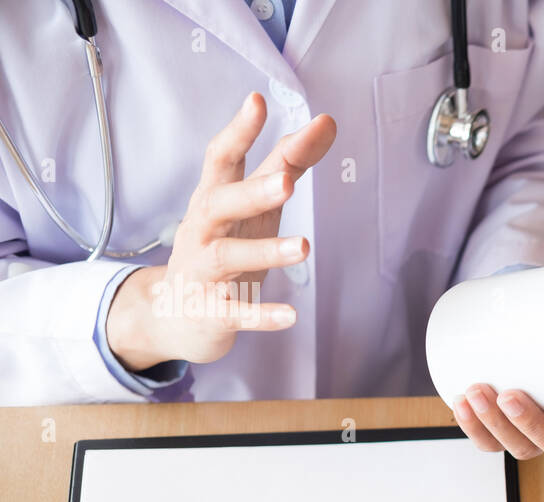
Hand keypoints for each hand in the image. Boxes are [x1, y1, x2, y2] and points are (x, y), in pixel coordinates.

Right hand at [106, 92, 336, 370]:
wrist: (176, 314)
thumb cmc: (224, 246)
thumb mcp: (255, 206)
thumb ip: (287, 164)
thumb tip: (326, 122)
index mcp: (213, 200)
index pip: (220, 160)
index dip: (238, 132)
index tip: (257, 102)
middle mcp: (201, 231)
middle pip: (218, 204)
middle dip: (251, 192)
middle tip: (287, 181)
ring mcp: (203, 273)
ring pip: (227, 257)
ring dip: (264, 252)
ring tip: (303, 247)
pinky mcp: (212, 312)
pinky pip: (236, 313)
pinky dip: (262, 315)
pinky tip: (291, 316)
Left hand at [450, 241, 543, 460]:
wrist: (532, 323)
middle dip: (530, 427)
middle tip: (509, 394)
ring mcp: (534, 428)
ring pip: (519, 447)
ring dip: (495, 427)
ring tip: (476, 390)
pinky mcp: (503, 425)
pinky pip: (488, 440)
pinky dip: (473, 427)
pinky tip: (460, 405)